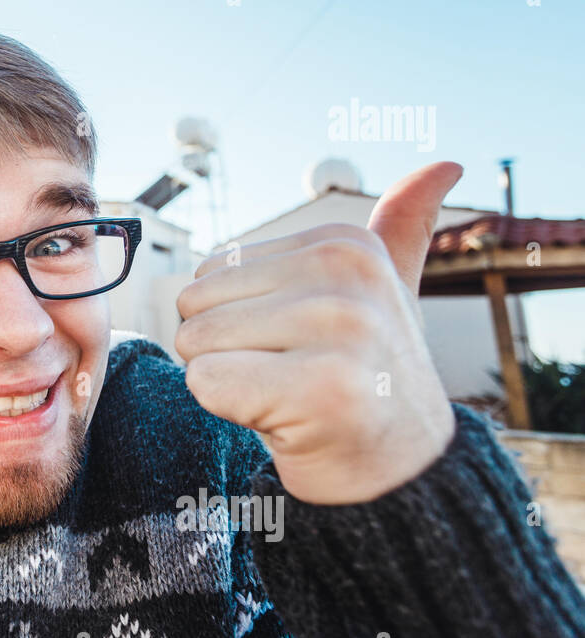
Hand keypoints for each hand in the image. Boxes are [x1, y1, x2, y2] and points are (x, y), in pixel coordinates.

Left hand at [174, 162, 462, 503]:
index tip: (300, 347)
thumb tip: (443, 164)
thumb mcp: (384, 294)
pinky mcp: (321, 388)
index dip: (239, 322)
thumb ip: (398, 230)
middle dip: (226, 352)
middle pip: (195, 307)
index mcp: (345, 243)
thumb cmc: (368, 379)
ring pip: (197, 346)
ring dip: (229, 383)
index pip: (210, 273)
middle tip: (287, 377)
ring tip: (288, 395)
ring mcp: (340, 328)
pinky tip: (287, 420)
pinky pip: (206, 384)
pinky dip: (230, 412)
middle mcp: (346, 274)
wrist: (399, 473)